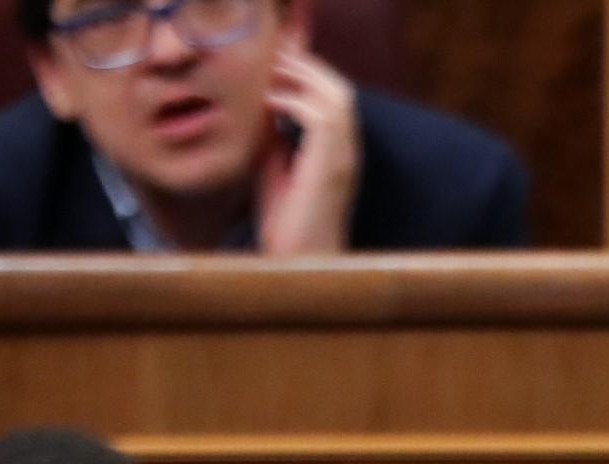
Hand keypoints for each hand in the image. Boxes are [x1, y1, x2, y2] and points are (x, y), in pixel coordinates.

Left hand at [255, 44, 361, 256]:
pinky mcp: (330, 166)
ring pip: (335, 95)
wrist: (299, 262)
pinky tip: (266, 101)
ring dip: (301, 77)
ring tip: (269, 71)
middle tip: (272, 56)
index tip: (275, 62)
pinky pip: (317, 116)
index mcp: (340, 152)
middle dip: (307, 66)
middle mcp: (349, 151)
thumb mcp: (276, 168)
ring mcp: (344, 158)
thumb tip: (260, 106)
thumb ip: (276, 137)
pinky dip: (291, 100)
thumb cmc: (287, 223)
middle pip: (339, 89)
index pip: (334, 99)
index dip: (308, 74)